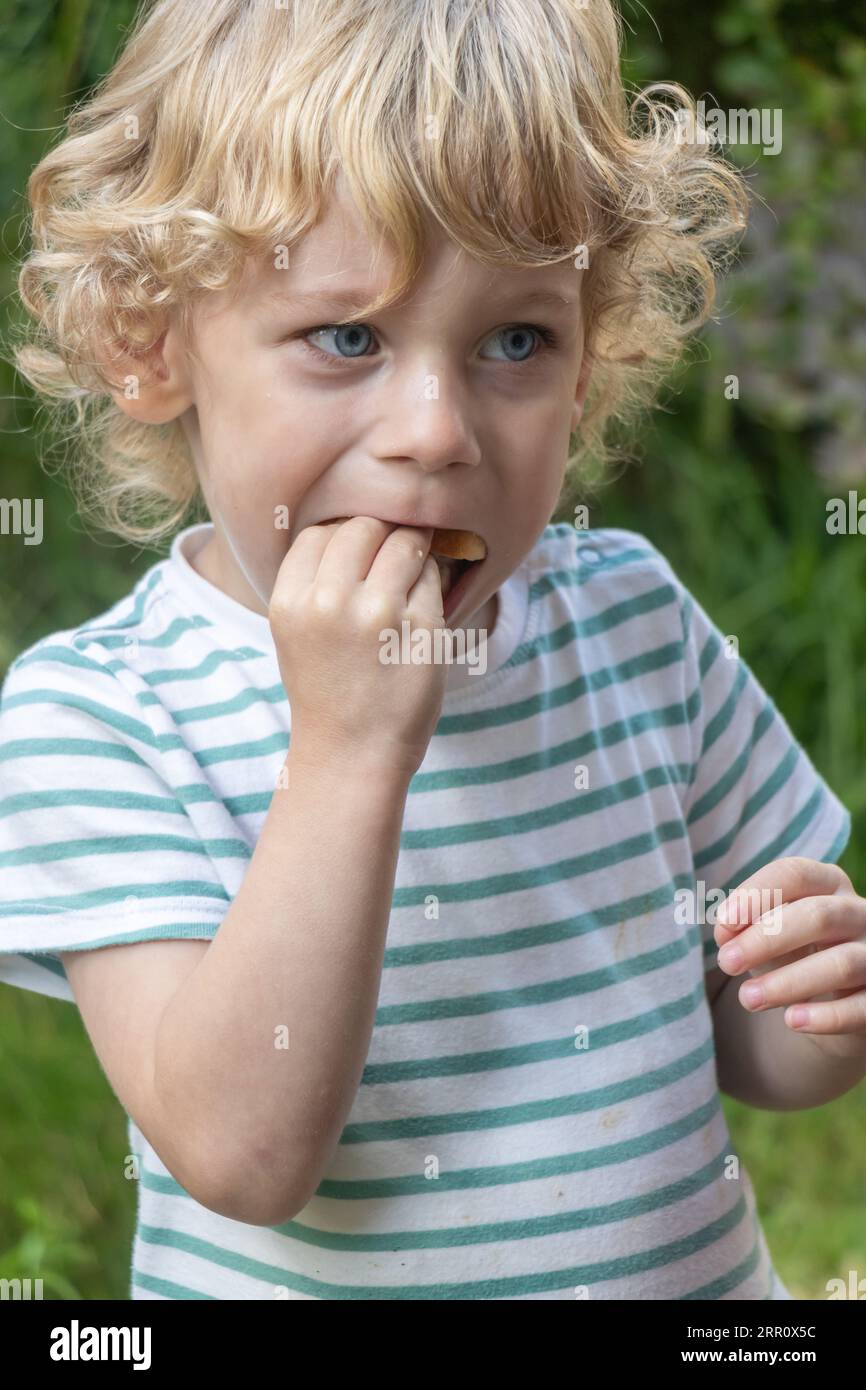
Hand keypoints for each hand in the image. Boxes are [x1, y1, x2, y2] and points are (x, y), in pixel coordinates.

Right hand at [269, 516, 448, 778]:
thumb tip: (360, 527)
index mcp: (291, 601)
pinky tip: (421, 609)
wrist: (352, 753)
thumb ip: (315, 580)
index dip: (345, 535)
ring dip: (413, 552)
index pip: (321, 532)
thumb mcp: (296, 632)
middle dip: (383, 534)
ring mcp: (378, 614)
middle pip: (364, 527)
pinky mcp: (421, 629)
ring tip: (412, 576)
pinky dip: (432, 584)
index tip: (360, 552)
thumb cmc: (327, 690)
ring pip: (405, 544)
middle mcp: (329, 602)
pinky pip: (433, 579)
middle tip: (394, 554)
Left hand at [713, 856, 865, 1059]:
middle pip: (819, 915)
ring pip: (841, 963)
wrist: (832, 1002)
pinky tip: (792, 1021)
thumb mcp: (766, 937)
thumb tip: (725, 935)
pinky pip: (862, 1007)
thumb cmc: (795, 953)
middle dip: (767, 939)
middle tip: (727, 962)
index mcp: (828, 885)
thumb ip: (744, 930)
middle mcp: (859, 913)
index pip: (796, 874)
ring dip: (788, 982)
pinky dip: (827, 1016)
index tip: (723, 923)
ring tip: (748, 998)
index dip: (757, 894)